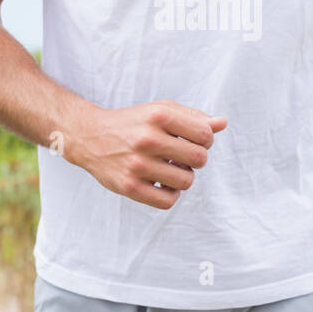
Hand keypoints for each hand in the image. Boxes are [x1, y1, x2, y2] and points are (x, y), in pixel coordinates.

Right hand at [64, 99, 226, 209]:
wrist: (90, 137)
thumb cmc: (133, 123)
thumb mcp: (160, 110)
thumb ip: (193, 117)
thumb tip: (222, 123)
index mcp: (158, 116)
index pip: (205, 134)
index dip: (206, 139)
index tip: (193, 140)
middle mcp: (147, 139)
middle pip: (200, 158)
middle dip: (196, 158)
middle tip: (181, 156)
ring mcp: (137, 164)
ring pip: (186, 181)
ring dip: (184, 177)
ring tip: (170, 168)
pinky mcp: (128, 186)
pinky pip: (168, 200)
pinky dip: (171, 194)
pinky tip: (162, 183)